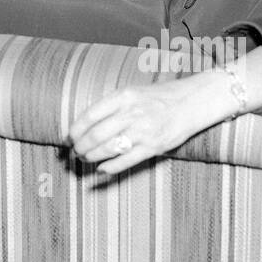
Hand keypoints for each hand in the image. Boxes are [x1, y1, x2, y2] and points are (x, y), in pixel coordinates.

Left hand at [68, 72, 221, 176]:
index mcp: (123, 96)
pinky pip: (126, 161)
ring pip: (108, 149)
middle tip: (75, 151)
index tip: (69, 137)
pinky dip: (110, 167)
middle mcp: (132, 113)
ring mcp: (143, 131)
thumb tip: (86, 124)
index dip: (76, 129)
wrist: (191, 102)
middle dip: (81, 146)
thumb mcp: (132, 92)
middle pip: (96, 134)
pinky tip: (102, 168)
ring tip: (85, 159)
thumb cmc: (159, 97)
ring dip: (92, 157)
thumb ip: (111, 106)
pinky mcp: (153, 147)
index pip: (90, 115)